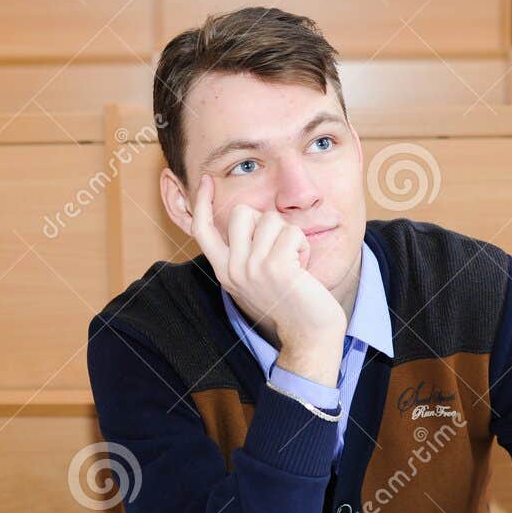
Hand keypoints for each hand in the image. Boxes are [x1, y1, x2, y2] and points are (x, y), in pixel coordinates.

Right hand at [190, 174, 346, 384]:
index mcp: (224, 271)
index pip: (202, 229)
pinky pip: (292, 232)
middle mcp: (232, 269)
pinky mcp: (275, 267)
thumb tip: (242, 214)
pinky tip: (303, 269)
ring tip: (293, 263)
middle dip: (266, 221)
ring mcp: (252, 268)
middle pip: (241, 213)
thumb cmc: (290, 300)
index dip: (202, 202)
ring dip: (289, 236)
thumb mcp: (257, 276)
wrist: (309, 332)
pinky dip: (303, 247)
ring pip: (270, 219)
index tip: (206, 180)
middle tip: (279, 249)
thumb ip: (244, 251)